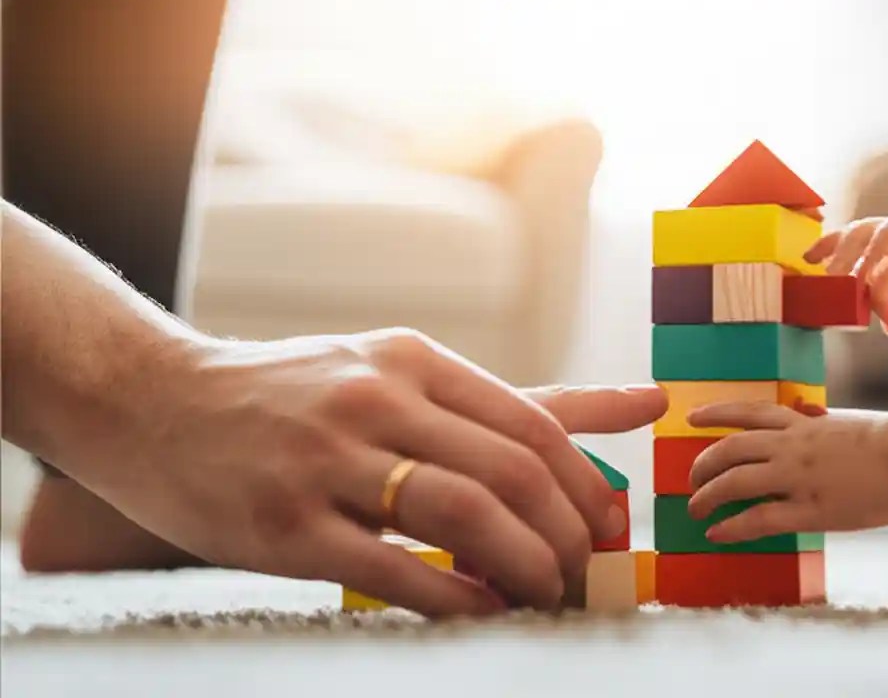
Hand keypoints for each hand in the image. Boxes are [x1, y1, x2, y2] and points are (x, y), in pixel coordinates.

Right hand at [70, 328, 665, 615]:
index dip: (588, 486)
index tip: (608, 529)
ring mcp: (326, 461)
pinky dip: (457, 600)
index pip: (535, 422)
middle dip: (567, 536)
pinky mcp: (285, 527)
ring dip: (526, 569)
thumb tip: (647, 399)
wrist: (153, 403)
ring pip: (465, 516)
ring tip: (545, 597)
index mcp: (411, 360)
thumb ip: (517, 397)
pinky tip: (483, 613)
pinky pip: (395, 571)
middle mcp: (374, 398)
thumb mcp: (401, 371)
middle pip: (513, 472)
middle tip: (582, 576)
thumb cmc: (296, 393)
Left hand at [683, 402, 887, 541]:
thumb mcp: (848, 421)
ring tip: (695, 509)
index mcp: (804, 422)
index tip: (691, 418)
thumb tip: (807, 413)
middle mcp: (793, 446)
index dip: (715, 414)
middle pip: (730, 449)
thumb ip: (820, 421)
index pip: (748, 411)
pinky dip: (731, 526)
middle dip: (703, 465)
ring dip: (707, 496)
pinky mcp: (811, 510)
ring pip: (734, 482)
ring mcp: (799, 477)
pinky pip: (759, 519)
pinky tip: (717, 533)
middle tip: (692, 481)